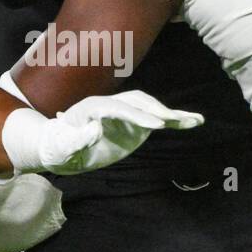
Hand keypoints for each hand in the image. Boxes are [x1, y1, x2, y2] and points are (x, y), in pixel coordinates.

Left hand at [5, 90, 202, 175]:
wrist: (59, 148)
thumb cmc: (58, 149)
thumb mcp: (61, 149)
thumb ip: (76, 141)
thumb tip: (95, 129)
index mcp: (91, 108)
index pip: (117, 108)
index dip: (137, 116)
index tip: (156, 125)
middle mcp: (109, 105)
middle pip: (136, 101)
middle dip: (156, 110)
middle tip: (174, 122)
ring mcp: (122, 112)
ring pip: (148, 106)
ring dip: (170, 113)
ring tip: (193, 120)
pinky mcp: (132, 122)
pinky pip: (154, 118)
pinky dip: (173, 120)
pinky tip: (193, 122)